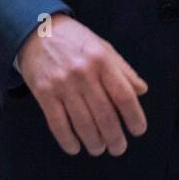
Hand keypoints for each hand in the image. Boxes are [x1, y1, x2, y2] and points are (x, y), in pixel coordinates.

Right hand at [17, 15, 147, 157]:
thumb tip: (141, 91)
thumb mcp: (103, 47)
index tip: (138, 130)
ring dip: (94, 142)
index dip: (134, 117)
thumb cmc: (74, 41)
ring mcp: (62, 84)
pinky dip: (68, 141)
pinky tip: (75, 147)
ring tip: (98, 148)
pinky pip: (58, 124)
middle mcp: (83, 73)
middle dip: (115, 138)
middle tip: (118, 148)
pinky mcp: (43, 93)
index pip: (124, 95)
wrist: (37, 31)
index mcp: (102, 60)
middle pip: (105, 115)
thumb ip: (123, 70)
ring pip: (82, 123)